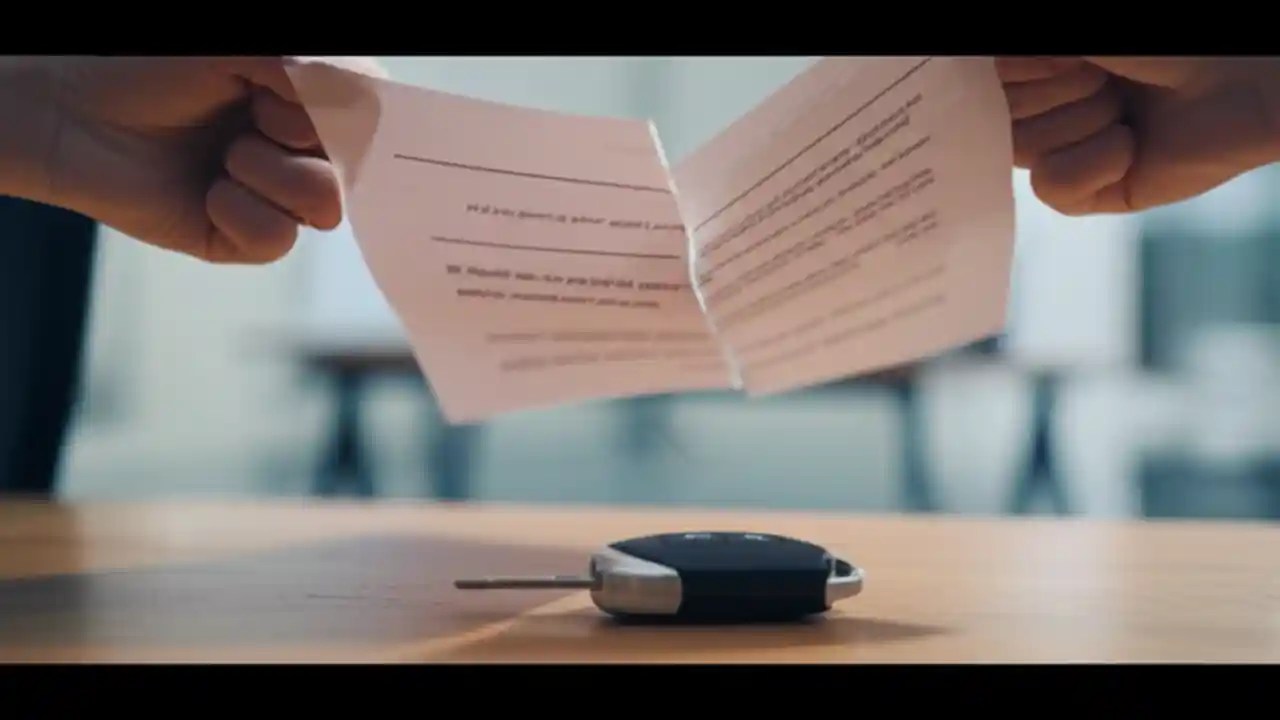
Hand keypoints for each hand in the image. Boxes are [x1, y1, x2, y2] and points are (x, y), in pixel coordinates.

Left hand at [33, 56, 382, 262]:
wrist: (69, 112)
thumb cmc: (147, 65)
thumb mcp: (246, 48)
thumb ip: (318, 67)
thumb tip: (373, 100)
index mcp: (306, 96)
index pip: (373, 114)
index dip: (350, 114)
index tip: (295, 96)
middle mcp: (299, 147)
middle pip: (355, 167)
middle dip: (298, 138)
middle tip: (247, 114)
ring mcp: (274, 195)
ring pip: (325, 208)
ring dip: (266, 174)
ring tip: (222, 154)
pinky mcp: (243, 238)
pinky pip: (278, 240)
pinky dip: (238, 212)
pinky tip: (206, 191)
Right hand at [997, 56, 1279, 214]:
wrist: (1245, 77)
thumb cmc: (1166, 42)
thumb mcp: (1068, 38)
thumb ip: (1016, 56)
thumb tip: (962, 69)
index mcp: (1033, 66)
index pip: (977, 84)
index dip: (1014, 72)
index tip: (1052, 59)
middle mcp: (1044, 106)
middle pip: (997, 119)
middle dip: (1055, 91)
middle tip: (1106, 76)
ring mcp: (1065, 150)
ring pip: (1024, 154)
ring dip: (1083, 122)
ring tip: (1125, 107)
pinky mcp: (1092, 192)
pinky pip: (1054, 189)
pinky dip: (1095, 164)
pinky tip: (1131, 145)